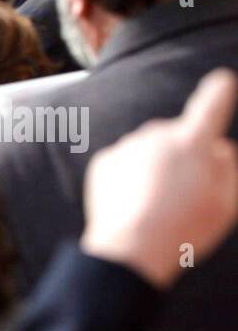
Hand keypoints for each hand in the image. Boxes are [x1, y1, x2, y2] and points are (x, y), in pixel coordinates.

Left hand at [81, 68, 237, 288]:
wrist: (129, 249)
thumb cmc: (185, 228)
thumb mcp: (226, 202)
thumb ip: (227, 167)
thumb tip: (218, 147)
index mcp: (193, 142)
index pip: (211, 104)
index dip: (219, 93)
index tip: (221, 81)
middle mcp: (157, 135)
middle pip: (176, 135)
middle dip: (181, 153)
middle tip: (183, 192)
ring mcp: (128, 146)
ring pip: (148, 150)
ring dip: (154, 167)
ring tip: (156, 203)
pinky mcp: (104, 161)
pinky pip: (125, 163)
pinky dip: (130, 177)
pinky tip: (134, 203)